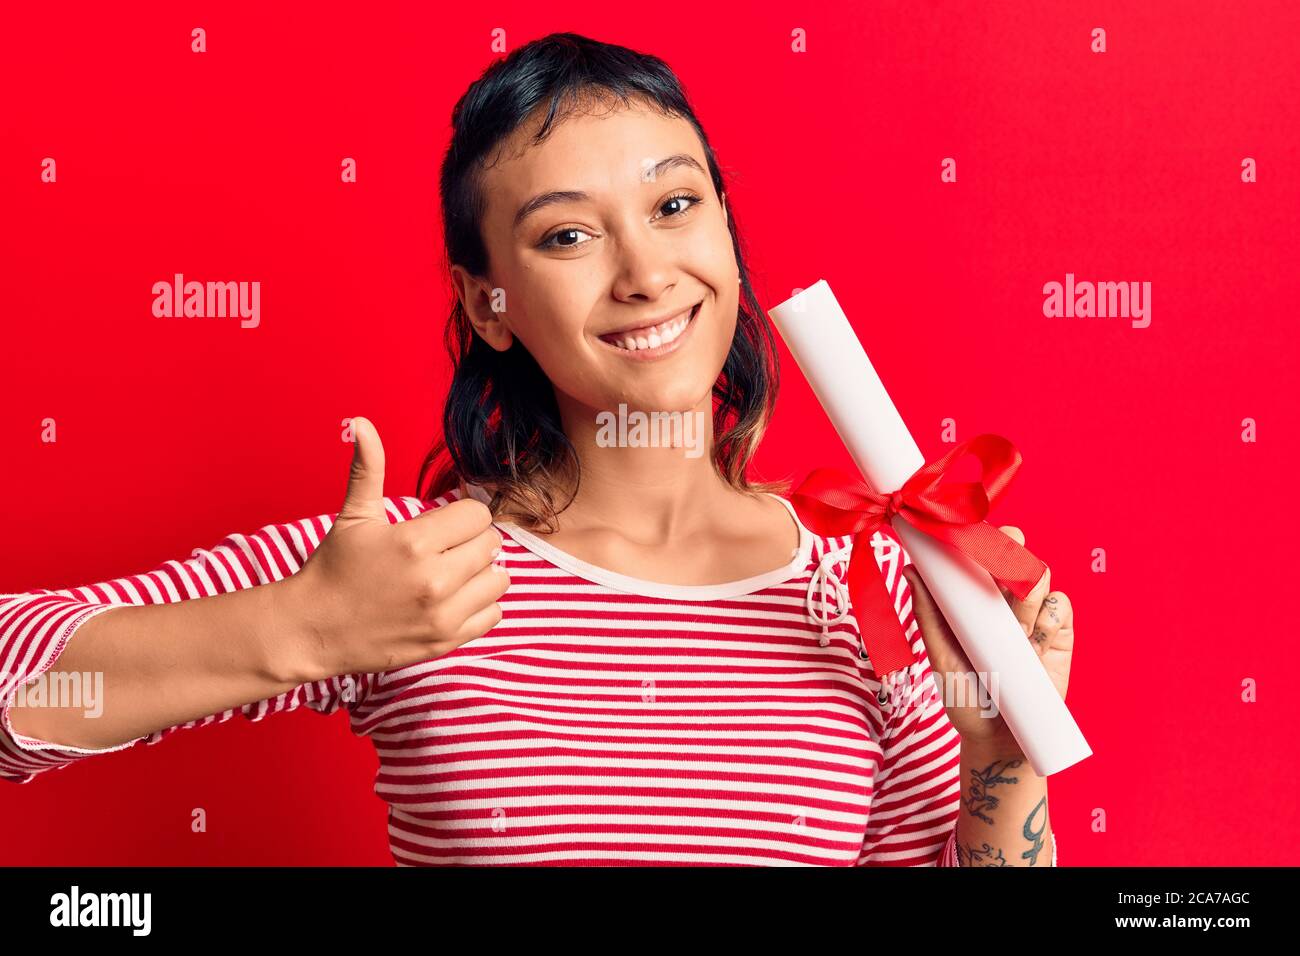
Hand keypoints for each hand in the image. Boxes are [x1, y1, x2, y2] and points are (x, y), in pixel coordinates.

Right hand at [280, 416, 509, 680]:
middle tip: (447, 547)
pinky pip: (493, 614)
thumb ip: (367, 468)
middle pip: (491, 545)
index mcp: (414, 543)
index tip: (446, 523)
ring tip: (455, 571)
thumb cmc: (333, 569)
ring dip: (483, 572)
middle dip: (472, 541)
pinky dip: (482, 605)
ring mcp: (442, 614)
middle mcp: (434, 580)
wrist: (311, 630)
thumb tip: (359, 422)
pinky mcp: (445, 641)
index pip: (478, 516)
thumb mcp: (353, 517)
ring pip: (499, 579)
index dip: (464, 515)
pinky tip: (456, 598)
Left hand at [899, 526, 1073, 756]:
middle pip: (1015, 558)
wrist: (997, 742)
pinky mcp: (1059, 638)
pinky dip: (1051, 616)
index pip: (979, 559)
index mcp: (974, 602)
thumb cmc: (964, 697)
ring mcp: (1034, 619)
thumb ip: (929, 615)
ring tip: (1017, 619)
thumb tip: (911, 570)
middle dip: (1013, 547)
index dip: (979, 540)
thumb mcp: (940, 657)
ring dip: (1029, 589)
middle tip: (1008, 548)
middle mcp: (1005, 604)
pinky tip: (1036, 637)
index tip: (971, 531)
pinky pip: (1062, 609)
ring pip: (1040, 580)